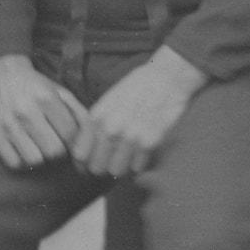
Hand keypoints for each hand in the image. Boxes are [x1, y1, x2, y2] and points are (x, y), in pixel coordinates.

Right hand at [0, 55, 82, 170]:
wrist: (1, 75)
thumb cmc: (36, 86)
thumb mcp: (60, 91)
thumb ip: (78, 113)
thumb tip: (87, 141)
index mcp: (46, 98)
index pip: (70, 134)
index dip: (73, 138)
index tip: (68, 135)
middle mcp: (26, 111)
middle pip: (54, 151)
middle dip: (59, 149)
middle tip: (55, 141)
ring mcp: (8, 125)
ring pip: (36, 160)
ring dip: (41, 156)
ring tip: (40, 145)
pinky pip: (15, 163)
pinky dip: (23, 161)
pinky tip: (26, 149)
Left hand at [72, 48, 206, 177]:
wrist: (168, 77)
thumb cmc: (138, 86)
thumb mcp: (108, 100)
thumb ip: (96, 123)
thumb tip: (87, 146)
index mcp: (97, 117)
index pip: (80, 155)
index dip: (85, 161)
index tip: (92, 160)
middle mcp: (110, 129)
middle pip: (97, 168)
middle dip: (103, 166)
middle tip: (112, 160)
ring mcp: (130, 137)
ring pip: (117, 171)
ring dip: (122, 167)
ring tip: (128, 157)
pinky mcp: (150, 142)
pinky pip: (138, 167)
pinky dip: (140, 163)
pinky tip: (142, 151)